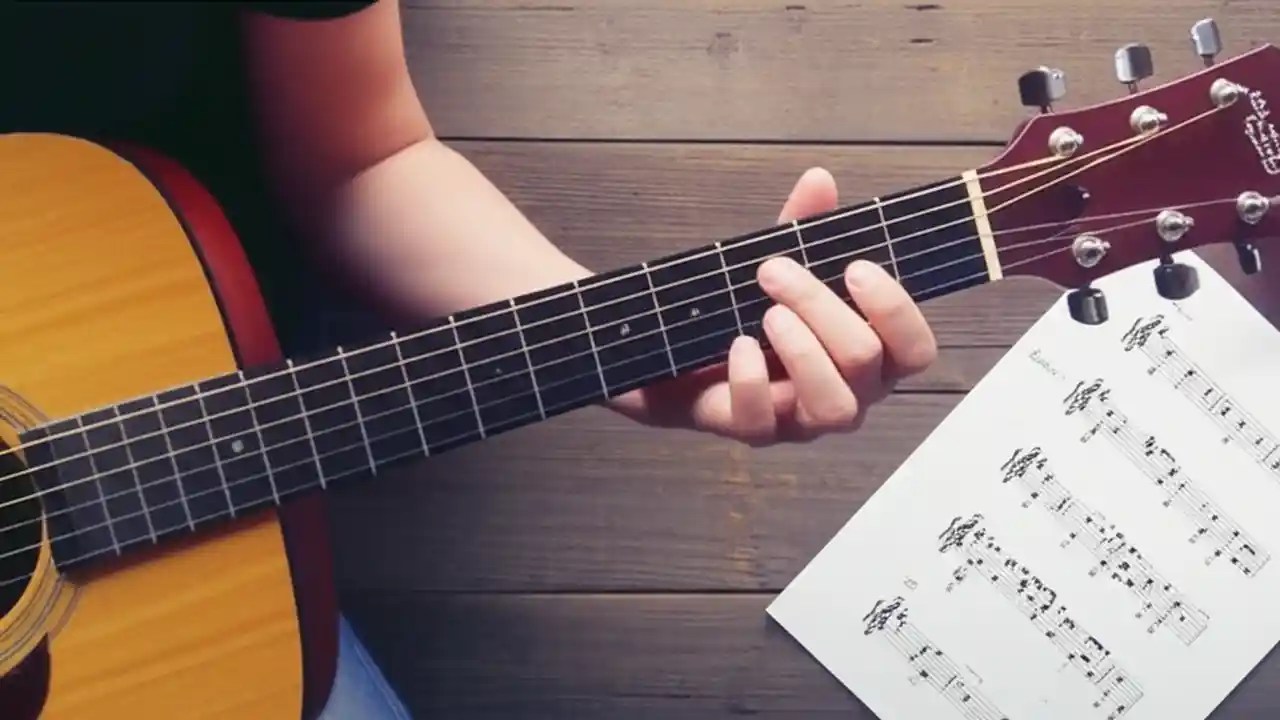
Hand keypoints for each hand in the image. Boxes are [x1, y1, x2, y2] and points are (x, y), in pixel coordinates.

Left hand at [607, 167, 937, 444]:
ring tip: (767, 314)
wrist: (673, 350)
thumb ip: (801, 225)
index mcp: (868, 354)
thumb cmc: (746, 308)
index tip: (855, 267)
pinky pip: (762, 423)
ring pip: (833, 407)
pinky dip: (750, 379)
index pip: (916, 351)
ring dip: (803, 353)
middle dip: (822, 307)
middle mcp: (847, 393)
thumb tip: (818, 179)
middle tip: (774, 270)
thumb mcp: (776, 262)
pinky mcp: (752, 432)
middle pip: (866, 362)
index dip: (895, 311)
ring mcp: (801, 421)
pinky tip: (735, 346)